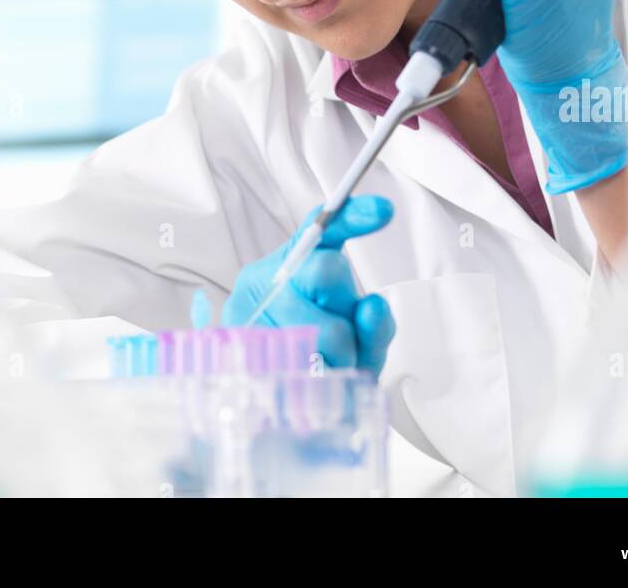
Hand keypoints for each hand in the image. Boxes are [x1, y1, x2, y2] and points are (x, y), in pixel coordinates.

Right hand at [221, 195, 395, 375]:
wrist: (272, 417)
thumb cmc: (323, 372)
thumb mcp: (359, 346)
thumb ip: (374, 325)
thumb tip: (374, 305)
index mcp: (294, 267)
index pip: (321, 227)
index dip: (352, 215)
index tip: (384, 209)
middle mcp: (267, 282)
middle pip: (327, 268)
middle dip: (347, 307)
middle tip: (339, 337)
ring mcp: (249, 315)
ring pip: (329, 327)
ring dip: (343, 357)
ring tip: (326, 370)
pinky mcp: (243, 356)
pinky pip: (310, 368)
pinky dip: (323, 382)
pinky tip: (312, 385)